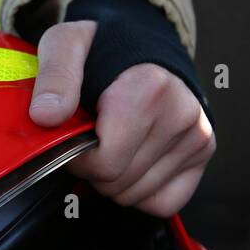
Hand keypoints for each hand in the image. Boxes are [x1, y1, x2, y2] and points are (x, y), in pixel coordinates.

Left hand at [27, 20, 214, 216]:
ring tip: (112, 142)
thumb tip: (45, 116)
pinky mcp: (204, 153)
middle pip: (118, 182)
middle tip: (91, 137)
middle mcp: (182, 114)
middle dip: (93, 167)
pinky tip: (131, 158)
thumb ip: (55, 77)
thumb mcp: (65, 46)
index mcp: (151, 89)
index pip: (105, 163)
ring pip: (136, 195)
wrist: (141, 47)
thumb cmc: (100, 50)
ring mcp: (198, 136)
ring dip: (113, 179)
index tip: (72, 134)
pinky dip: (140, 191)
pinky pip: (163, 202)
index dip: (78, 156)